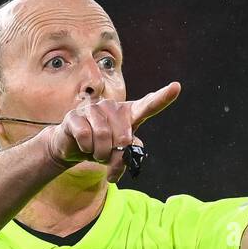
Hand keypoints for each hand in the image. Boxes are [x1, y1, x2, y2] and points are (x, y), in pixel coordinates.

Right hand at [45, 82, 180, 182]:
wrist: (71, 147)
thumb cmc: (100, 147)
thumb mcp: (118, 153)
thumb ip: (128, 153)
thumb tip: (128, 151)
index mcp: (128, 114)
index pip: (148, 105)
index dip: (163, 97)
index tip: (176, 87)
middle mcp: (112, 107)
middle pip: (123, 137)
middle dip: (116, 156)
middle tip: (109, 161)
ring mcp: (93, 109)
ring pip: (103, 137)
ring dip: (100, 154)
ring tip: (96, 153)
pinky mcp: (75, 115)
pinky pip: (85, 136)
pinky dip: (85, 148)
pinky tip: (83, 146)